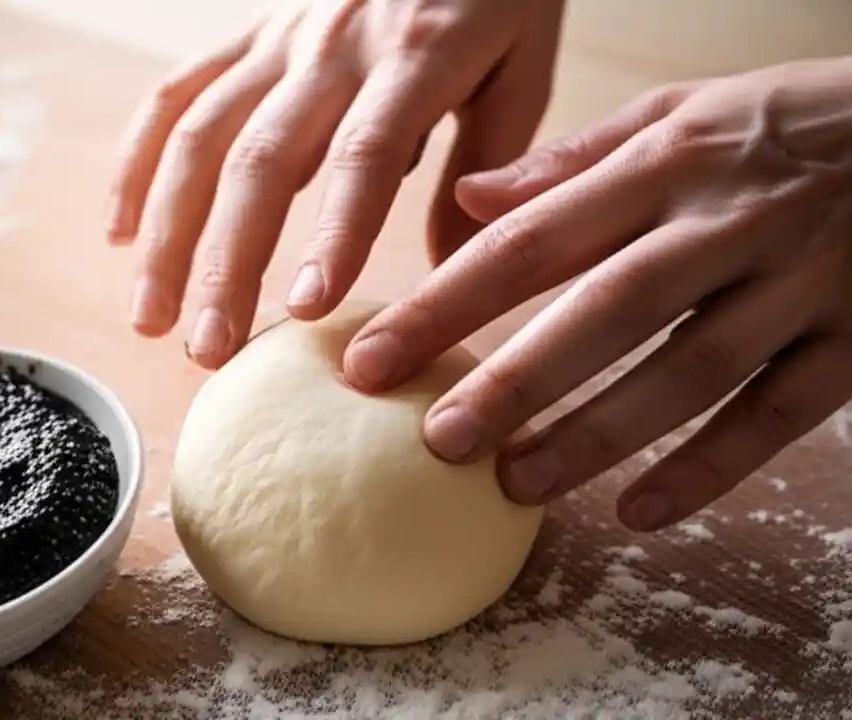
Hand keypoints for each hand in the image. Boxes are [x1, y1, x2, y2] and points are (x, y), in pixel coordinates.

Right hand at [107, 0, 563, 367]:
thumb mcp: (523, 63)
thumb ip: (491, 161)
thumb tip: (450, 269)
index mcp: (414, 56)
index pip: (364, 155)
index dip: (333, 234)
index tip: (306, 312)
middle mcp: (330, 47)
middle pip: (260, 159)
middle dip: (224, 262)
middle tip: (208, 350)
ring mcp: (277, 39)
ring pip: (199, 135)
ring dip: (166, 232)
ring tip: (151, 318)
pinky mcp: (247, 35)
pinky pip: (176, 94)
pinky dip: (139, 163)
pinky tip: (120, 232)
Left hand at [344, 57, 851, 529]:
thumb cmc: (783, 123)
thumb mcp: (677, 114)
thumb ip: (573, 162)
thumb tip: (469, 200)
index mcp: (665, 164)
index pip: (533, 239)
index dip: (446, 303)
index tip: (372, 359)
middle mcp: (726, 224)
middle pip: (604, 311)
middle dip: (513, 381)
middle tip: (436, 440)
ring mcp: (799, 284)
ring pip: (688, 370)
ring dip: (599, 434)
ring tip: (516, 483)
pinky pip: (779, 414)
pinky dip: (712, 466)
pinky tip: (641, 510)